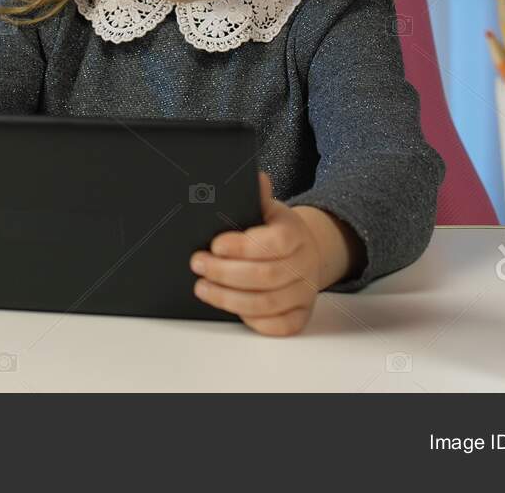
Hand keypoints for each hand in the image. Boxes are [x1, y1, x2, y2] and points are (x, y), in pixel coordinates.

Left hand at [190, 172, 323, 335]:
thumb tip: (256, 179)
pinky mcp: (300, 315)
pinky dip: (252, 319)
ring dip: (229, 297)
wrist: (306, 253)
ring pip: (266, 303)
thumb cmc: (278, 232)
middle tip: (199, 265)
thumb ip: (259, 197)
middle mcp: (304, 265)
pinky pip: (277, 326)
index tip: (215, 245)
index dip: (242, 247)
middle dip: (225, 272)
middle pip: (266, 276)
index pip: (273, 244)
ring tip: (203, 287)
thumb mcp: (269, 210)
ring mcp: (304, 293)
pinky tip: (231, 307)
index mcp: (295, 234)